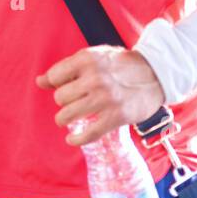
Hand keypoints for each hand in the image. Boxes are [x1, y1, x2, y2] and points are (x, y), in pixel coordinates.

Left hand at [36, 47, 165, 145]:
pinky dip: (77, 139)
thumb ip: (66, 69)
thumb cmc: (120, 65)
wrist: (157, 73)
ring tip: (68, 118)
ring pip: (68, 115)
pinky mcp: (117, 116)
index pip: (54, 77)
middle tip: (75, 101)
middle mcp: (94, 79)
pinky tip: (71, 139)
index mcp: (86, 60)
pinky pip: (89, 133)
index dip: (57, 83)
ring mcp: (106, 98)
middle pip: (60, 98)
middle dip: (64, 101)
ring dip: (64, 119)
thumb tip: (39, 82)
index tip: (65, 86)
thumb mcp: (93, 58)